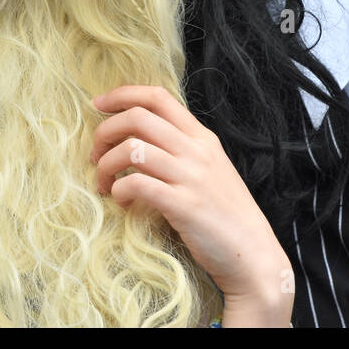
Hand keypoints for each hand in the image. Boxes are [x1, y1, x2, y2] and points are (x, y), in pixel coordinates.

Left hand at [90, 85, 293, 326]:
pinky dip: (118, 189)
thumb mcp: (211, 168)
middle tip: (95, 154)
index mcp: (202, 137)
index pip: (158, 96)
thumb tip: (141, 138)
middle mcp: (196, 150)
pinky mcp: (182, 205)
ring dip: (106, 164)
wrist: (253, 254)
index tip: (99, 105)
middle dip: (104, 132)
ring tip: (104, 183)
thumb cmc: (226, 214)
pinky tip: (120, 200)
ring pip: (131, 148)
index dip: (123, 94)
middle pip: (137, 118)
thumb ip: (183, 149)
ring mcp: (190, 177)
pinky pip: (136, 183)